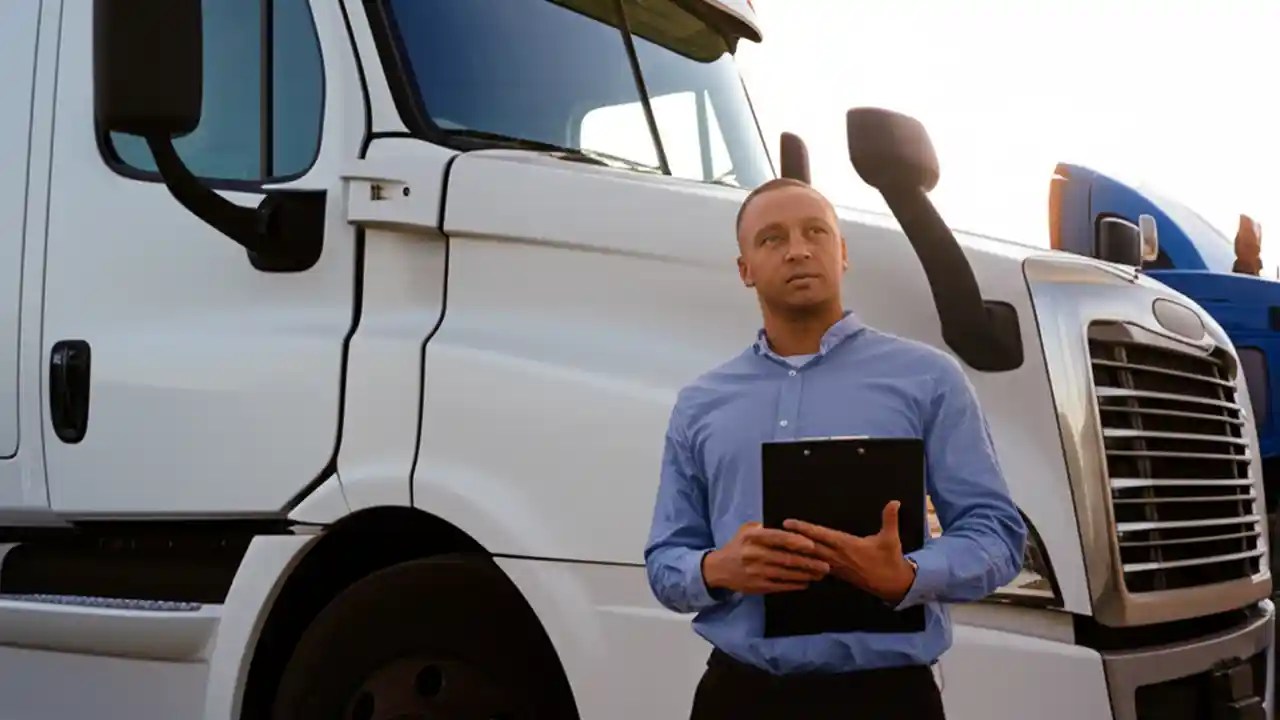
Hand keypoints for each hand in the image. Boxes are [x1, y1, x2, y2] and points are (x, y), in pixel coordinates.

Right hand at [702, 521, 830, 594]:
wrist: (719, 569)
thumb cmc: (737, 547)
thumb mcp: (745, 531)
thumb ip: (764, 527)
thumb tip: (786, 526)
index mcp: (752, 538)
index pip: (778, 538)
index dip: (796, 542)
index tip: (812, 545)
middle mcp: (754, 554)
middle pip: (786, 558)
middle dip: (808, 562)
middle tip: (825, 563)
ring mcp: (756, 572)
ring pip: (786, 573)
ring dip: (806, 574)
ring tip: (820, 574)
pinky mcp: (758, 586)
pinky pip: (780, 585)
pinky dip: (795, 585)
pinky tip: (806, 582)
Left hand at [783, 501, 916, 603]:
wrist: (892, 584)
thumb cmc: (890, 560)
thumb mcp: (891, 539)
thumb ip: (889, 519)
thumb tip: (894, 502)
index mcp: (847, 545)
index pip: (821, 535)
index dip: (804, 529)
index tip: (788, 522)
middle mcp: (837, 556)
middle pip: (809, 546)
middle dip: (791, 539)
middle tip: (773, 531)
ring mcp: (835, 566)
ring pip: (810, 558)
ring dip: (794, 551)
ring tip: (778, 545)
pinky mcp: (836, 573)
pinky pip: (815, 567)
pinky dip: (804, 562)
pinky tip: (792, 561)